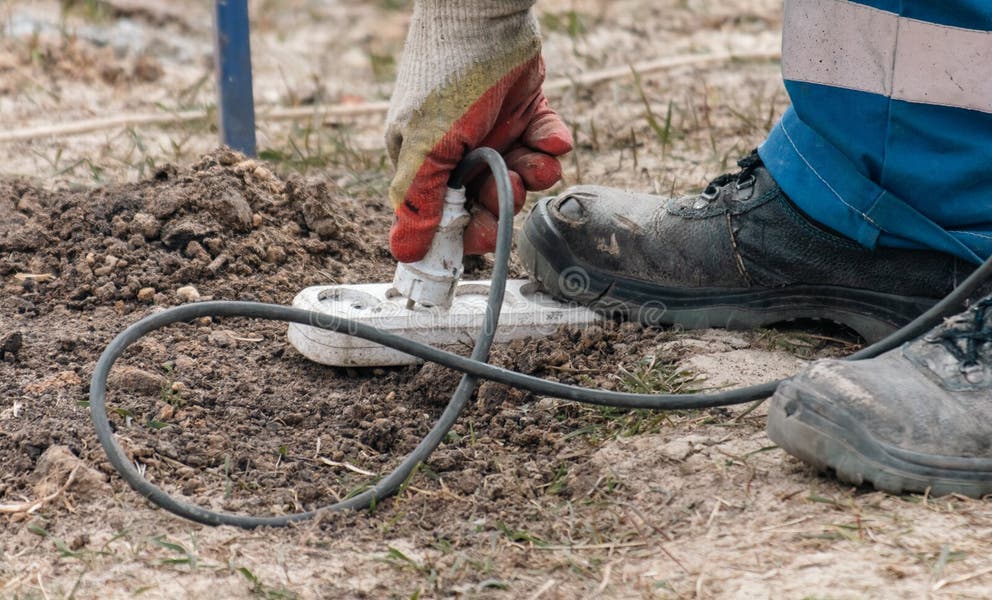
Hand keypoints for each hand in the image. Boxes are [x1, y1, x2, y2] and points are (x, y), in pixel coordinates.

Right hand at [386, 1, 572, 262]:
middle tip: (514, 186)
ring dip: (534, 172)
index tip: (489, 234)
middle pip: (486, 198)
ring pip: (519, 173)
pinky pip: (541, 142)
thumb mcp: (429, 145)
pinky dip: (550, 141)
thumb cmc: (449, 77)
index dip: (468, 229)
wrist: (486, 15)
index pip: (443, 214)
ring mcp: (490, 130)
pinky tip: (551, 134)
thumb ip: (419, 201)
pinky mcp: (521, 110)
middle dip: (505, 197)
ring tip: (542, 158)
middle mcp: (456, 149)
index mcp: (421, 159)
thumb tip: (403, 253)